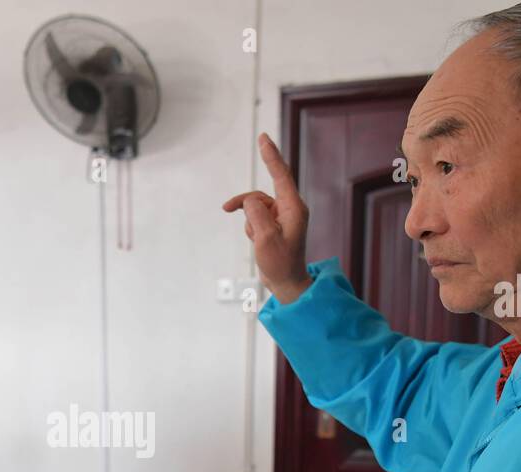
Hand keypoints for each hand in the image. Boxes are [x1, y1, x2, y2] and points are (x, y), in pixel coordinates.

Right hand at [222, 133, 312, 303]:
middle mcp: (289, 208)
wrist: (285, 283)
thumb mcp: (265, 238)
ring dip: (249, 222)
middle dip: (245, 205)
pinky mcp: (274, 224)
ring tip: (254, 240)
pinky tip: (256, 242)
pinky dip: (251, 227)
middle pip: (259, 194)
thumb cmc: (280, 263)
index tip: (264, 138)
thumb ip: (256, 213)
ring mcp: (282, 216)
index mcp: (293, 208)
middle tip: (226, 208)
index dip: (271, 155)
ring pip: (255, 207)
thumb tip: (250, 201)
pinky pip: (255, 217)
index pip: (281, 174)